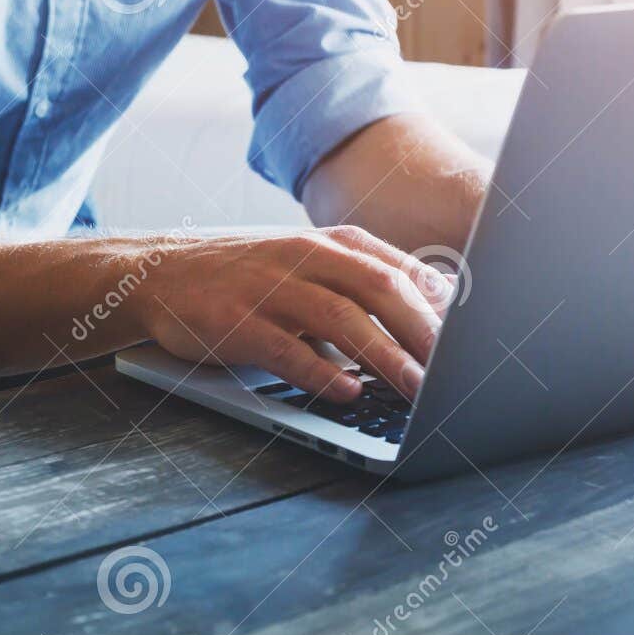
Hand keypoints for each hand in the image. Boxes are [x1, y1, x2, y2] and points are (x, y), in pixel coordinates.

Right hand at [135, 226, 452, 401]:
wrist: (161, 272)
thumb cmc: (252, 276)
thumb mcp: (313, 264)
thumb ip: (367, 281)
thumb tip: (439, 306)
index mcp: (333, 242)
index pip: (400, 269)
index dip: (439, 305)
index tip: (472, 338)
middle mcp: (307, 257)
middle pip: (380, 289)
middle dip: (423, 331)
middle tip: (456, 369)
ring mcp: (271, 288)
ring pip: (341, 319)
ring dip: (385, 357)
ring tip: (417, 388)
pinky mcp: (237, 321)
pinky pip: (286, 348)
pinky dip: (320, 371)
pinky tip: (348, 392)